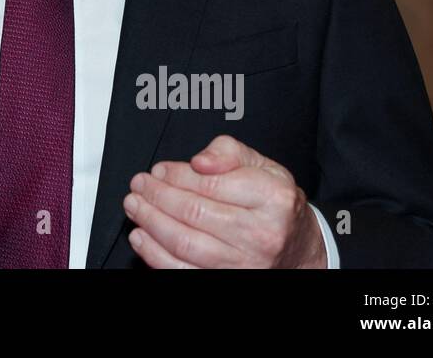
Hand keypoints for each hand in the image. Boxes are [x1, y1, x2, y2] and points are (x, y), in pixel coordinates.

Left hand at [122, 134, 326, 268]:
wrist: (297, 250)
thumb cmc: (275, 206)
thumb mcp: (263, 167)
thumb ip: (228, 152)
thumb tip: (199, 161)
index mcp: (272, 199)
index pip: (211, 184)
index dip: (176, 175)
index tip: (158, 170)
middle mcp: (261, 234)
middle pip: (194, 213)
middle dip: (157, 196)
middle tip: (139, 185)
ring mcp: (245, 264)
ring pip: (184, 244)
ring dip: (151, 223)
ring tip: (135, 206)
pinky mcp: (229, 281)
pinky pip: (182, 271)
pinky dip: (155, 254)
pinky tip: (142, 237)